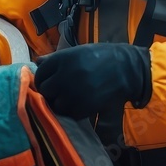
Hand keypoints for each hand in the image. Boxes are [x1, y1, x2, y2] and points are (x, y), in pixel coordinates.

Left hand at [35, 43, 151, 119]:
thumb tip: (38, 62)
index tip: (47, 80)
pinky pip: (69, 113)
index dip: (42, 77)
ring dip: (59, 102)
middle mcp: (65, 75)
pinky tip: (78, 104)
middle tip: (57, 91)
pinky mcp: (84, 107)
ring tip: (68, 98)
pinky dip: (71, 111)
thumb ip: (56, 58)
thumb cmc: (102, 56)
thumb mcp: (78, 51)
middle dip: (49, 91)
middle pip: (45, 89)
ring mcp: (74, 92)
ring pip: (55, 104)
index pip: (41, 71)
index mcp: (63, 59)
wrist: (126, 69)